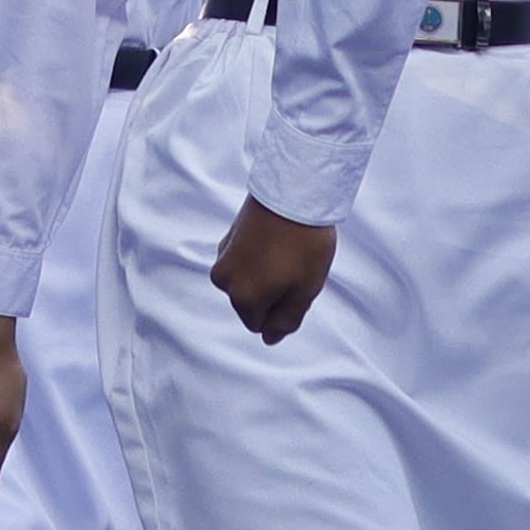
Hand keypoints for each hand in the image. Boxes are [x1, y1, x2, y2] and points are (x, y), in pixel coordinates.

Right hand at [216, 200, 338, 345]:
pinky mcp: (228, 237)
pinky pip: (243, 260)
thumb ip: (287, 320)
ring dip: (264, 274)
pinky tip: (277, 240)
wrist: (294, 191)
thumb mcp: (306, 290)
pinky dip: (258, 256)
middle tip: (295, 266)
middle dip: (272, 292)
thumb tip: (270, 339)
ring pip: (247, 281)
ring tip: (287, 251)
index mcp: (243, 298)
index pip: (261, 324)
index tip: (297, 284)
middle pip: (251, 303)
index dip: (283, 309)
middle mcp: (225, 281)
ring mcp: (223, 256)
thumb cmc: (304, 244)